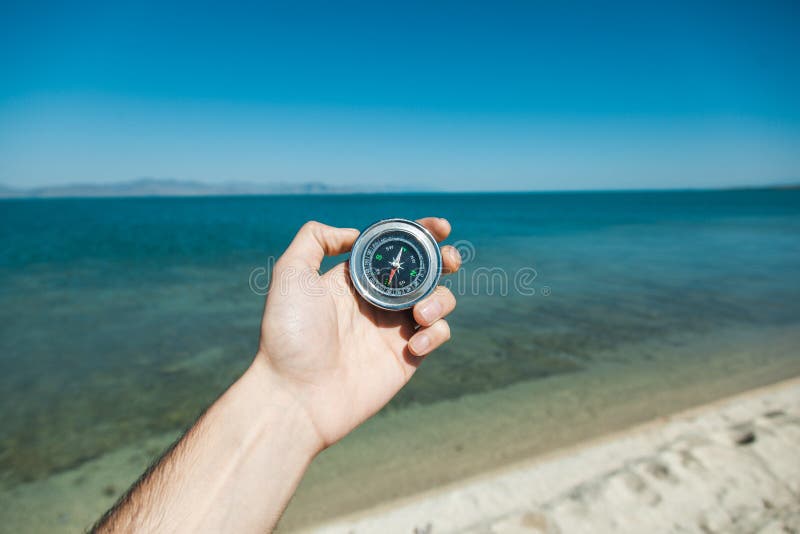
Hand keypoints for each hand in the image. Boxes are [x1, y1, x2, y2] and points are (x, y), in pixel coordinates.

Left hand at [256, 218, 460, 448]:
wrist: (296, 394)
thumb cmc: (289, 335)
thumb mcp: (290, 274)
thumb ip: (314, 239)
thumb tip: (354, 233)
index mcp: (356, 279)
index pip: (394, 248)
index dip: (421, 233)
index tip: (440, 227)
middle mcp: (378, 300)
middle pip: (425, 270)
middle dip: (445, 259)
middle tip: (449, 261)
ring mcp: (394, 329)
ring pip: (439, 299)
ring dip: (440, 298)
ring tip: (419, 313)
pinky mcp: (407, 357)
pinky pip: (437, 334)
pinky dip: (435, 332)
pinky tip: (412, 344)